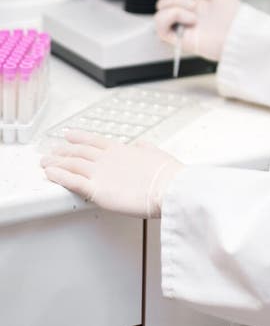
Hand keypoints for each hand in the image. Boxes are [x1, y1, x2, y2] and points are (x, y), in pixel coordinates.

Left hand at [41, 130, 183, 217]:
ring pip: (72, 164)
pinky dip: (59, 176)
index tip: (69, 135)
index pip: (94, 140)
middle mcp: (108, 159)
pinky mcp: (97, 190)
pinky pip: (72, 181)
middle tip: (52, 151)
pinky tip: (49, 174)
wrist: (168, 187)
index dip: (79, 137)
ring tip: (46, 162)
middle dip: (63, 151)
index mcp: (121, 149)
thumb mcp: (155, 153)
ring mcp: (100, 173)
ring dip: (57, 162)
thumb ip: (143, 148)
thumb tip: (139, 145)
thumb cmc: (166, 174)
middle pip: (79, 152)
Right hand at [155, 0, 240, 61]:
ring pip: (160, 13)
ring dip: (175, 7)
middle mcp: (184, 16)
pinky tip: (189, 19)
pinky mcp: (179, 40)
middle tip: (192, 2)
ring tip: (194, 12)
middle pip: (162, 2)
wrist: (239, 32)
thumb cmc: (232, 14)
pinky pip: (161, 28)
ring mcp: (181, 28)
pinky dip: (172, 18)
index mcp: (192, 5)